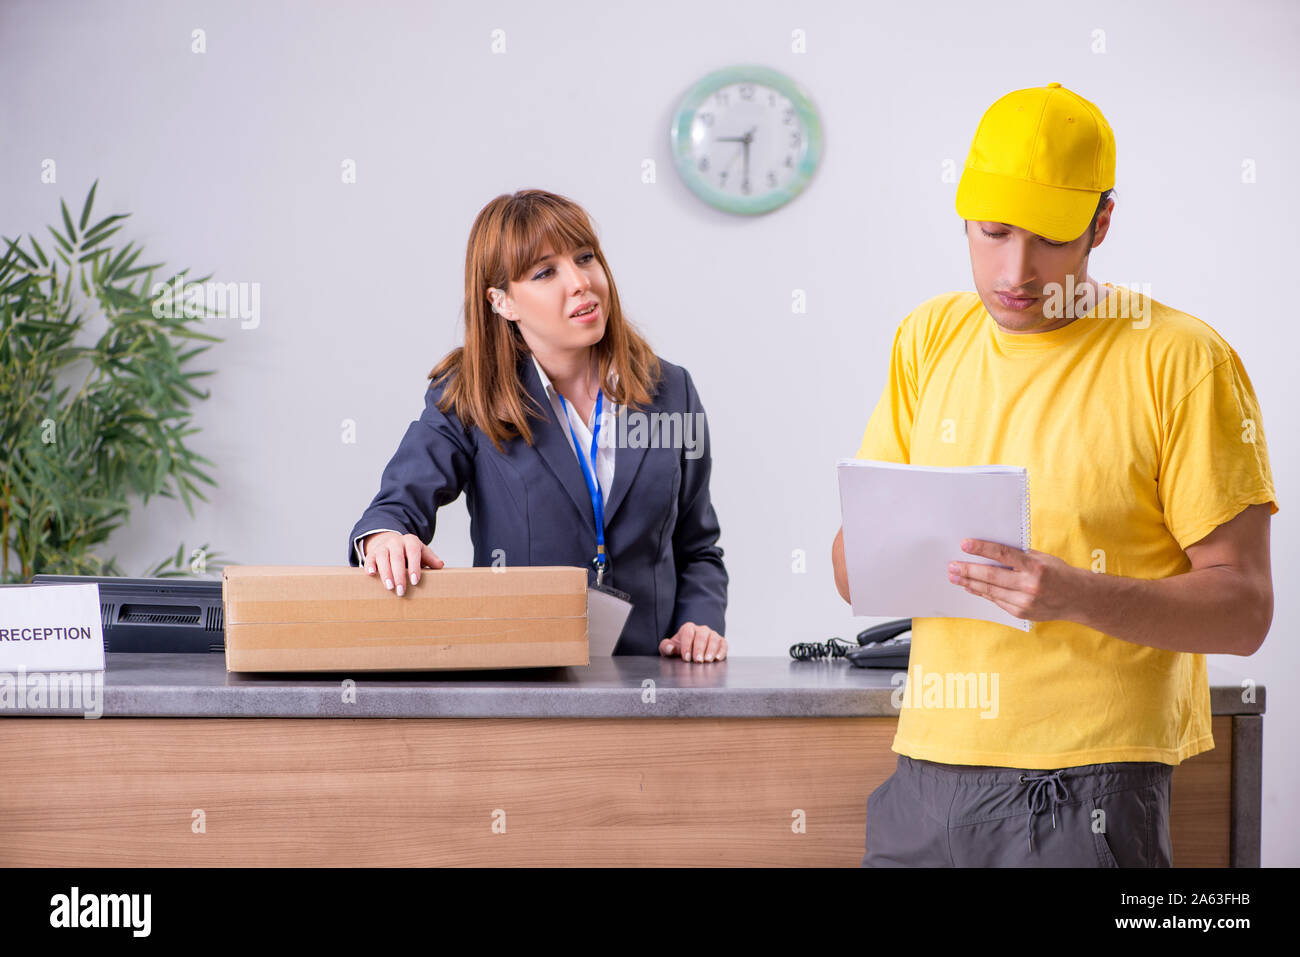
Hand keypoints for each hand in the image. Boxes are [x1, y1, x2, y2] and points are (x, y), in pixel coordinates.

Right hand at [363, 531, 443, 596]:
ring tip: (389, 587)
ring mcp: (383, 547)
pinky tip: (371, 574)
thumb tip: (440, 565)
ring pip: (383, 558)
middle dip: (399, 575)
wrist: (390, 542)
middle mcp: (396, 542)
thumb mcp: (421, 552)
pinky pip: (370, 558)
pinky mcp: (372, 553)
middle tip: (401, 591)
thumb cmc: (409, 552)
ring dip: (386, 573)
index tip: (415, 581)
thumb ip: (430, 558)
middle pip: (397, 558)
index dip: (414, 566)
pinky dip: (369, 566)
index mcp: (410, 541)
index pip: (413, 552)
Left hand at [659, 622, 726, 661]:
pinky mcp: (721, 641)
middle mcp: (701, 629)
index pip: (688, 633)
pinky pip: (723, 644)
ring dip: (711, 650)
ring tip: (708, 660)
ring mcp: (712, 634)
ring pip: (713, 639)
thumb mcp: (670, 648)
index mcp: (688, 628)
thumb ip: (666, 647)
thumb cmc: (679, 650)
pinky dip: (722, 651)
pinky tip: (717, 658)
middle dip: (699, 649)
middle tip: (698, 661)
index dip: (686, 646)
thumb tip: (671, 648)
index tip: (685, 658)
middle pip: (701, 636)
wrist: (691, 652)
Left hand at [947, 538, 1084, 622]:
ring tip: (954, 576)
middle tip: (951, 566)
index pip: (1003, 554)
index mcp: (1035, 567)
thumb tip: (989, 550)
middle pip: (991, 576)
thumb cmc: (1059, 573)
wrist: (1079, 599)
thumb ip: (1019, 556)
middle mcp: (1029, 585)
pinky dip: (981, 593)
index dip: (982, 549)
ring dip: (969, 583)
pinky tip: (970, 587)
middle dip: (968, 570)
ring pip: (990, 590)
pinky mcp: (1021, 613)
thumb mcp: (1042, 558)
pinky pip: (996, 601)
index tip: (964, 544)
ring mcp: (1024, 602)